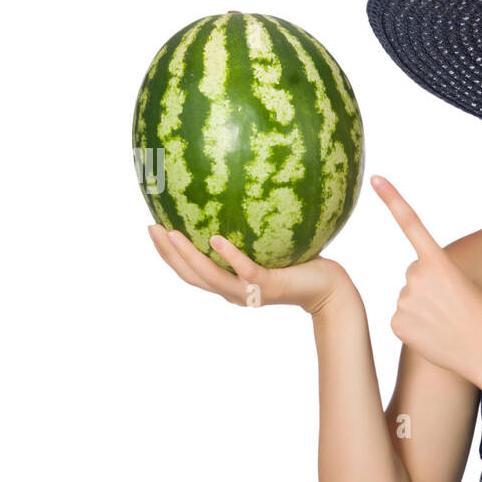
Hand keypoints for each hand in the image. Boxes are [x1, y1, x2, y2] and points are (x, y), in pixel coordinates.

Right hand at [147, 224, 353, 314]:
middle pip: (191, 276)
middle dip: (168, 254)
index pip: (191, 272)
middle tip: (151, 227)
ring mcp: (250, 292)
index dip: (169, 254)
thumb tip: (240, 189)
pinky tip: (215, 238)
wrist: (330, 289)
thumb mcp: (272, 243)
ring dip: (186, 256)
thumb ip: (253, 227)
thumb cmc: (303, 265)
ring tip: (170, 233)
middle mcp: (235, 292)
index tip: (153, 227)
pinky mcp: (269, 288)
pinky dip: (228, 256)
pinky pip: (244, 270)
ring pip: (209, 277)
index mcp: (230, 283)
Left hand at [371, 175, 481, 382]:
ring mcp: (404, 300)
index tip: (375, 178)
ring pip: (408, 298)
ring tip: (445, 323)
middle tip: (451, 306)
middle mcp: (417, 276)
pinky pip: (401, 319)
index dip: (392, 199)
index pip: (412, 224)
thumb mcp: (467, 286)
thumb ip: (438, 278)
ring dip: (423, 309)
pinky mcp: (396, 323)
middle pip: (414, 274)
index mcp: (438, 262)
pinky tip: (433, 335)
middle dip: (428, 287)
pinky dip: (415, 327)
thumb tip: (416, 289)